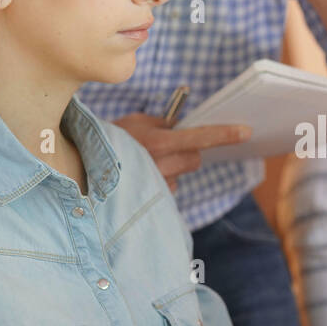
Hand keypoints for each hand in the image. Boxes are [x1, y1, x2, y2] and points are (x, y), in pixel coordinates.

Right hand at [113, 113, 250, 191]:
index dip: (225, 134)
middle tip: (170, 145)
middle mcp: (159, 166)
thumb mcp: (133, 123)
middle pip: (195, 159)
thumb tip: (181, 127)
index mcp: (157, 142)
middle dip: (188, 151)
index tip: (247, 131)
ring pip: (181, 174)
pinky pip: (168, 188)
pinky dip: (160, 181)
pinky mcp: (153, 202)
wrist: (79, 170)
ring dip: (171, 167)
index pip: (200, 137)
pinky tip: (140, 177)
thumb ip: (161, 124)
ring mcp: (157, 186)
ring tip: (143, 162)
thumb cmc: (107, 141)